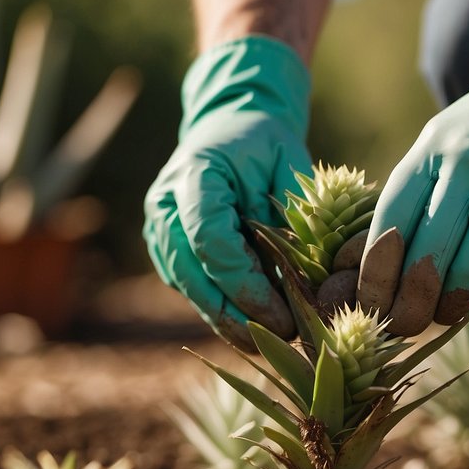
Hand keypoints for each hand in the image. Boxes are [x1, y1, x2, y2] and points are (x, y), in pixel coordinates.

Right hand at [144, 36, 310, 349]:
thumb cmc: (263, 142)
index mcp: (193, 175)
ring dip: (230, 320)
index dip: (244, 282)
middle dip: (238, 313)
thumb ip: (293, 212)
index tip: (281, 313)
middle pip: (194, 275)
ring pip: (192, 290)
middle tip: (283, 337)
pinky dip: (224, 310)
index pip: (210, 239)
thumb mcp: (288, 161)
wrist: (227, 127)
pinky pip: (195, 290)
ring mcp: (160, 232)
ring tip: (275, 340)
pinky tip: (257, 329)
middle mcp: (165, 206)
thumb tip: (309, 275)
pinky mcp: (167, 253)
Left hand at [357, 12, 468, 334]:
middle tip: (402, 324)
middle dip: (407, 307)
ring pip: (467, 281)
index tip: (370, 303)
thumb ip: (408, 198)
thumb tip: (356, 264)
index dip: (374, 276)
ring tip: (446, 309)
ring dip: (452, 308)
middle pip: (425, 263)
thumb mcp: (441, 144)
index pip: (391, 227)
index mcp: (434, 153)